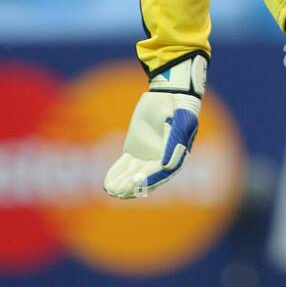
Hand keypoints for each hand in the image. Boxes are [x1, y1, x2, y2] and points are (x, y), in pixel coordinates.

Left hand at [103, 54, 205, 197]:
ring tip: (110, 190)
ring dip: (122, 182)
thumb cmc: (176, 107)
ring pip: (133, 173)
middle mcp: (161, 160)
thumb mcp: (178, 121)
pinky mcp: (135, 150)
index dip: (147, 180)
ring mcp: (147, 156)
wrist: (167, 94)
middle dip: (131, 185)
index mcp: (175, 156)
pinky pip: (125, 165)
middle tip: (117, 192)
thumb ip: (173, 142)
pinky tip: (106, 183)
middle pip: (145, 177)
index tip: (134, 184)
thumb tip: (165, 166)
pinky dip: (116, 173)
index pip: (160, 173)